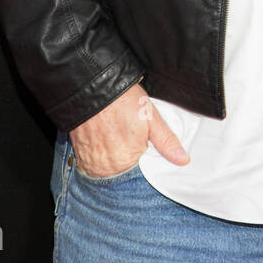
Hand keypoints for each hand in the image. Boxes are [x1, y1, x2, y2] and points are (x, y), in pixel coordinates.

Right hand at [68, 82, 188, 177]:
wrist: (92, 87)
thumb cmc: (122, 100)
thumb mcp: (151, 117)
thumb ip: (166, 142)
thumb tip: (183, 160)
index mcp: (127, 161)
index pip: (142, 175)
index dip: (146, 164)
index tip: (146, 151)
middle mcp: (107, 167)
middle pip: (124, 174)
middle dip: (130, 164)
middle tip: (129, 141)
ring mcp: (91, 163)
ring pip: (108, 172)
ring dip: (114, 162)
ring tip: (117, 141)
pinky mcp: (80, 156)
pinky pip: (93, 166)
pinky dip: (100, 158)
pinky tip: (105, 143)